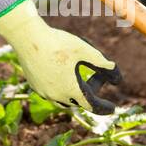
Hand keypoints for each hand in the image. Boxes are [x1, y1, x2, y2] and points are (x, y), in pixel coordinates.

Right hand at [0, 0, 121, 111]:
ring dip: (76, 91)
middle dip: (91, 91)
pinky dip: (63, 87)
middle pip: (79, 101)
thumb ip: (102, 64)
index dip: (104, 107)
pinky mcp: (35, 85)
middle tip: (100, 77)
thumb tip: (118, 78)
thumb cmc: (58, 42)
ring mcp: (44, 92)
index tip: (113, 108)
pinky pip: (52, 93)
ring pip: (64, 99)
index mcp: (71, 90)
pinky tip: (65, 73)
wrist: (27, 37)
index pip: (92, 105)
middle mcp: (57, 95)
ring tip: (83, 77)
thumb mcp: (84, 50)